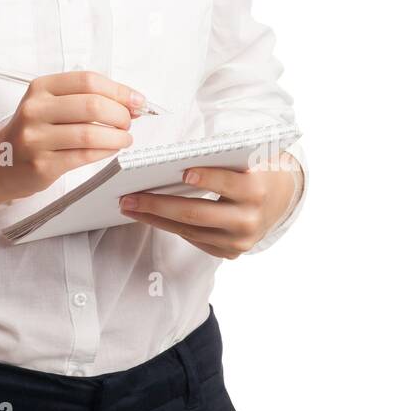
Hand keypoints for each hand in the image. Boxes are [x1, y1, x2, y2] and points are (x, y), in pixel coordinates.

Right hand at [0, 70, 143, 204]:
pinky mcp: (42, 164)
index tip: (137, 101)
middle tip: (129, 121)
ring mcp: (36, 138)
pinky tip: (112, 149)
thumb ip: (85, 98)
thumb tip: (131, 101)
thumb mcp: (50, 103)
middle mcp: (36, 110)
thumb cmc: (34, 131)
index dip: (119, 90)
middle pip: (92, 105)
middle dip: (121, 114)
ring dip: (117, 136)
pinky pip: (84, 156)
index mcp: (41, 88)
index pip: (88, 80)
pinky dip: (106, 151)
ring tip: (124, 138)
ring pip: (90, 134)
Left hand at [118, 152, 302, 258]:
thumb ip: (222, 158)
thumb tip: (176, 160)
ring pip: (190, 230)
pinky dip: (170, 226)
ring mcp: (239, 241)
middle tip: (129, 196)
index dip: (207, 178)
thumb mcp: (248, 158)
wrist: (281, 199)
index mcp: (256, 190)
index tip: (183, 172)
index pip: (228, 183)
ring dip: (155, 218)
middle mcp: (249, 219)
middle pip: (197, 213)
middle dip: (158, 205)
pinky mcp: (230, 252)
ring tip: (130, 206)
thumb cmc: (254, 169)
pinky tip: (149, 216)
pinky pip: (194, 239)